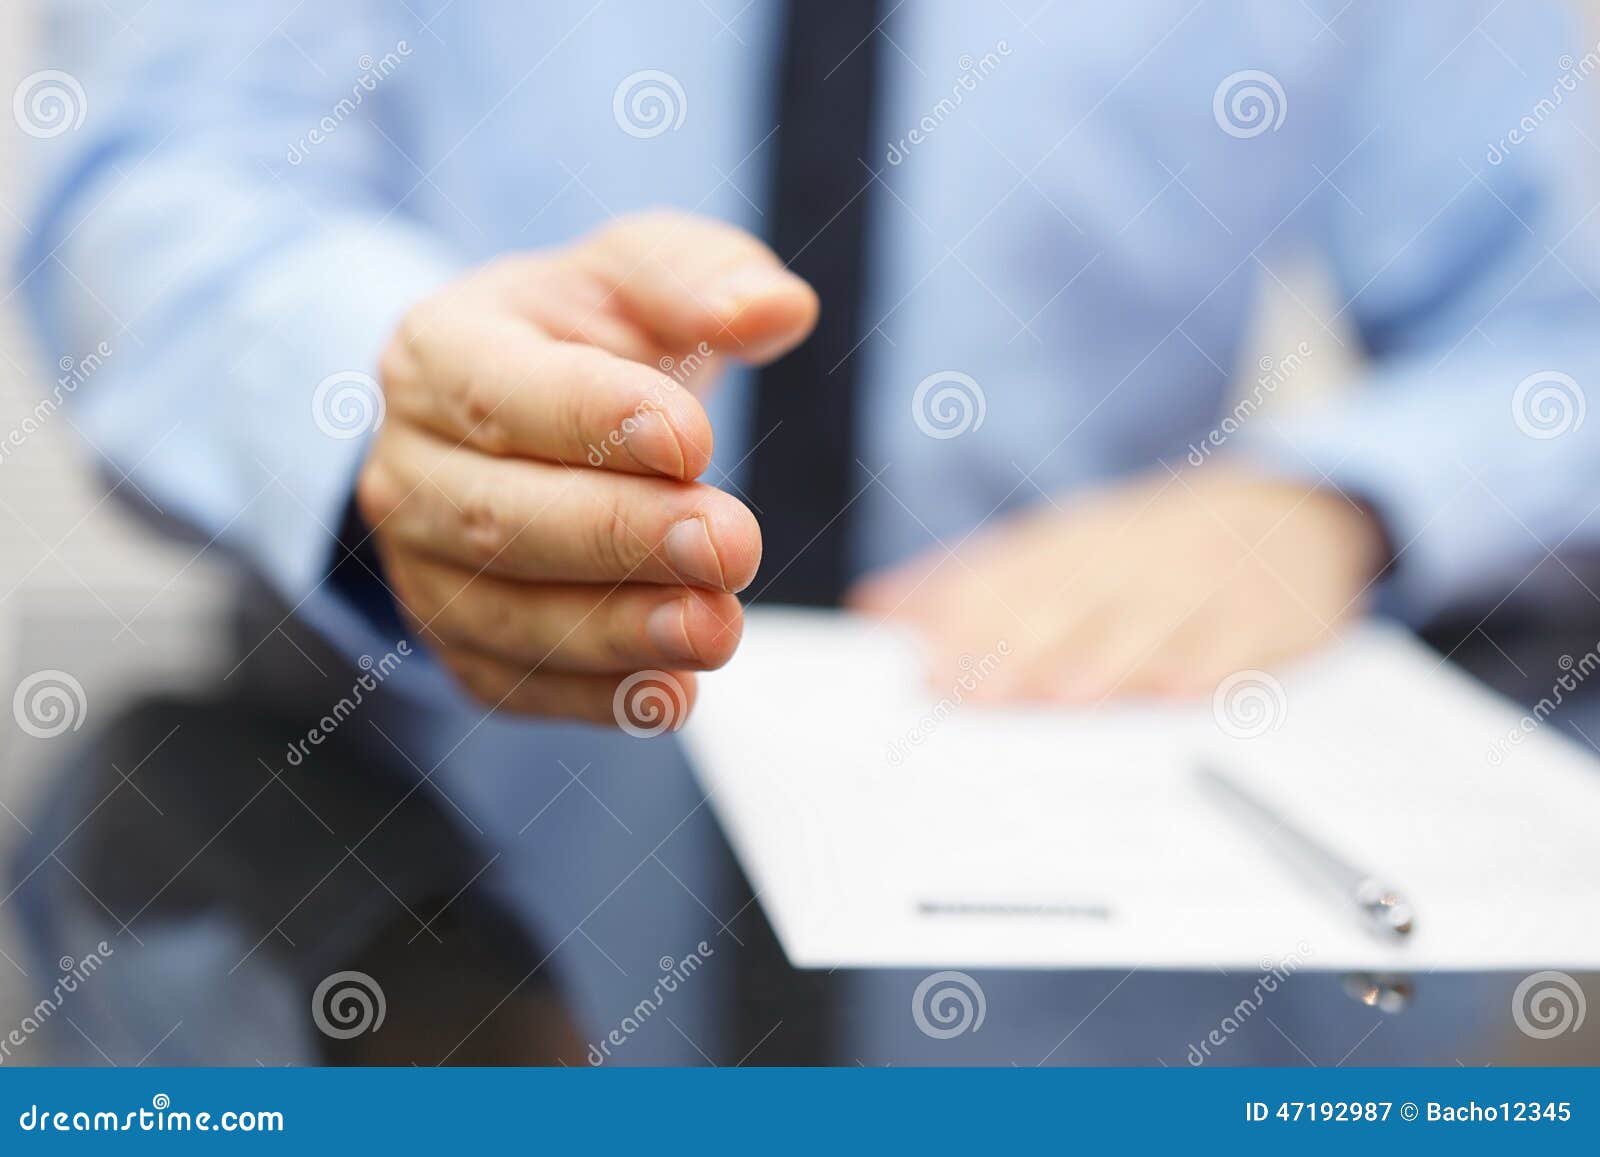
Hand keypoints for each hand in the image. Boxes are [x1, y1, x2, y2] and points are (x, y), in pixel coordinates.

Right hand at [356, 211, 817, 726]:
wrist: (522, 422)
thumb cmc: (583, 340)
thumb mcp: (632, 276)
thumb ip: (700, 277)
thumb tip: (778, 308)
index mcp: (439, 352)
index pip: (500, 392)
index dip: (593, 419)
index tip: (693, 440)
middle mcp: (409, 467)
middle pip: (498, 516)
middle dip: (621, 537)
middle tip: (732, 544)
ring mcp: (424, 567)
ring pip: (504, 615)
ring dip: (617, 631)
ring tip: (717, 629)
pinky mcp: (463, 645)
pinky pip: (518, 684)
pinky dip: (596, 698)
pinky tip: (673, 694)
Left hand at [847, 468, 1387, 702]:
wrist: (1297, 512)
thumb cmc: (1156, 546)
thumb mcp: (1065, 546)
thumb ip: (973, 579)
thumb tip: (877, 606)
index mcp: (1082, 541)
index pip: (1017, 578)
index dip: (969, 621)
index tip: (925, 665)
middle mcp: (1137, 559)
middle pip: (1075, 604)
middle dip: (1020, 649)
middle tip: (972, 693)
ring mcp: (1206, 584)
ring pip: (1152, 622)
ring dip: (1108, 658)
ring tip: (1064, 694)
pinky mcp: (1270, 614)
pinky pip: (1246, 638)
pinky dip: (1218, 661)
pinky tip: (1183, 688)